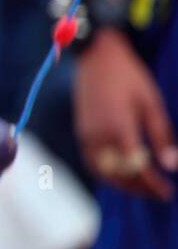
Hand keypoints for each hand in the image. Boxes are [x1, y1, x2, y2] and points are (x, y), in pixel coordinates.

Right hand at [74, 28, 177, 200]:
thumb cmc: (129, 75)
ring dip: (122, 184)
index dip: (153, 185)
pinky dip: (107, 173)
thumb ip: (161, 136)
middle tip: (158, 193)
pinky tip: (121, 172)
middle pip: (118, 176)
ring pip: (103, 172)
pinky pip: (92, 162)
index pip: (137, 169)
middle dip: (139, 189)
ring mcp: (87, 134)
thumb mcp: (151, 102)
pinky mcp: (81, 131)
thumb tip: (171, 166)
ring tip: (141, 187)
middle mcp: (99, 135)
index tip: (167, 192)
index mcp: (119, 128)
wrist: (96, 55)